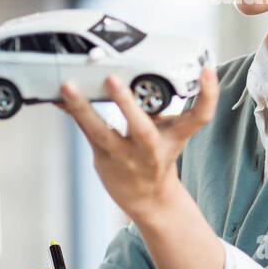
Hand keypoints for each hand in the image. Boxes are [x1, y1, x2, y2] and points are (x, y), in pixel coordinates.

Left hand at [52, 67, 217, 222]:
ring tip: (69, 87)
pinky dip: (72, 111)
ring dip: (84, 109)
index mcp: (175, 137)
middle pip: (143, 129)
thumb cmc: (157, 154)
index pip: (200, 117)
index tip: (208, 72)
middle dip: (127, 104)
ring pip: (102, 132)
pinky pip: (85, 131)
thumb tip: (133, 71)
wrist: (148, 197)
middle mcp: (152, 149)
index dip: (208, 95)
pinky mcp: (103, 158)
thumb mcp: (168, 130)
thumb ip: (156, 105)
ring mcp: (125, 157)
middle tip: (113, 79)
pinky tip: (59, 97)